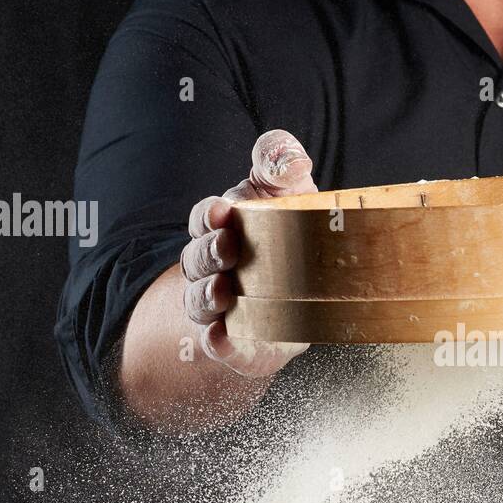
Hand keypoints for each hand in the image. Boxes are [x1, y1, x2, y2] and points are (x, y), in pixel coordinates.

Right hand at [179, 129, 315, 376]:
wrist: (305, 297)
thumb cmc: (290, 233)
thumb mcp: (288, 191)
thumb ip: (280, 164)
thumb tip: (285, 158)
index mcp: (219, 229)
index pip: (203, 219)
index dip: (208, 216)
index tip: (222, 210)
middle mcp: (211, 268)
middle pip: (196, 259)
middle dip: (208, 252)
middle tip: (229, 247)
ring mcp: (220, 307)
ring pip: (198, 302)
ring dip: (205, 296)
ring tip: (222, 292)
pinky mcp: (236, 343)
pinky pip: (217, 345)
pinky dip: (216, 343)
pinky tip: (220, 338)